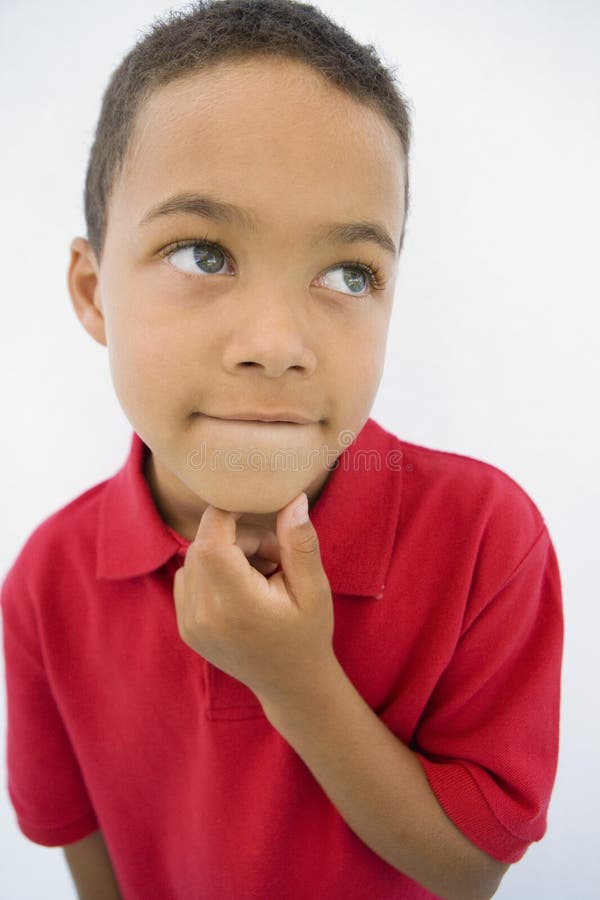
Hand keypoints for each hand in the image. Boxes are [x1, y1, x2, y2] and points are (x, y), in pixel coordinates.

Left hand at [173, 493, 335, 707]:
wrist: (291, 685)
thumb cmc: (307, 634)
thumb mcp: (314, 588)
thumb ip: (299, 542)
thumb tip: (293, 499)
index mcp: (235, 602)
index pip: (212, 536)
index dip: (230, 514)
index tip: (257, 513)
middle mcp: (203, 614)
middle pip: (204, 544)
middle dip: (236, 536)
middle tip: (274, 554)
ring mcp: (189, 623)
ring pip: (193, 559)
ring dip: (224, 554)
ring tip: (261, 574)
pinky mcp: (185, 627)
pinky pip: (187, 578)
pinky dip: (211, 572)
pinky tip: (241, 589)